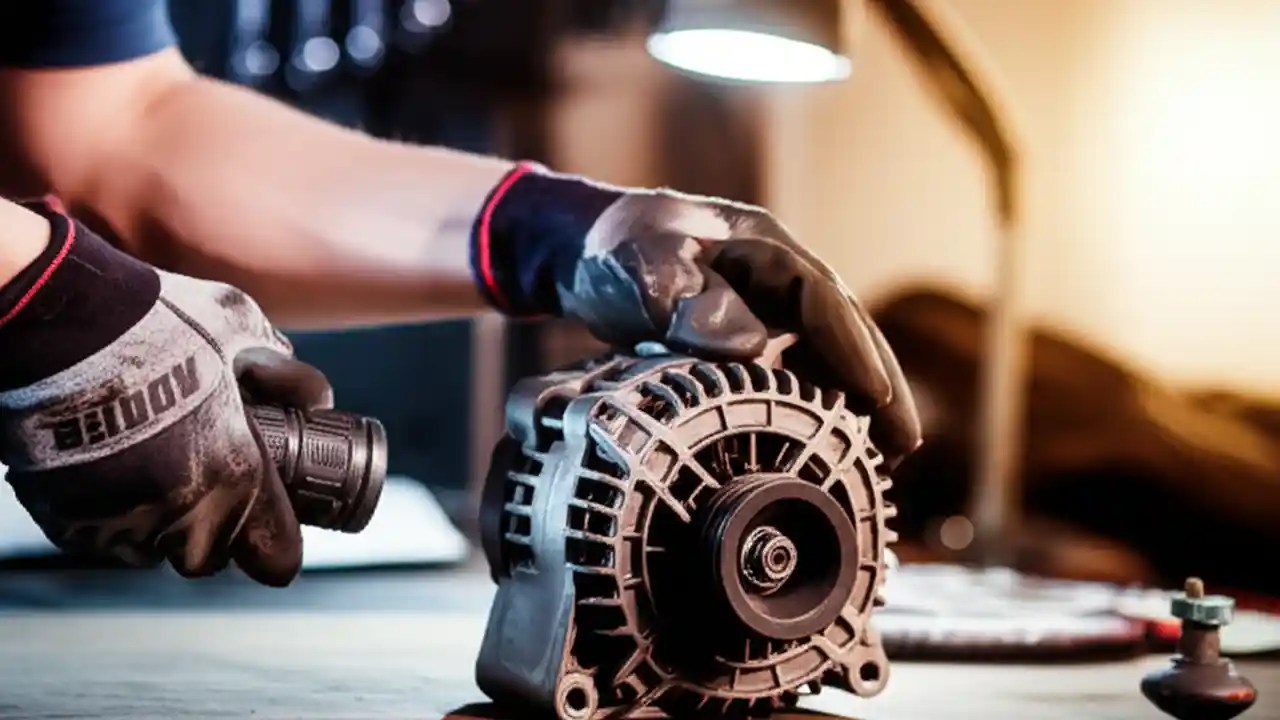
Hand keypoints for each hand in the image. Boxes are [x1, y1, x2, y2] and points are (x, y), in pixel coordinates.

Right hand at [0, 201, 331, 584]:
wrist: (56, 319)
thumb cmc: (156, 321)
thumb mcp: (242, 329)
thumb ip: (287, 374)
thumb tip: (315, 400)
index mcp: (235, 477)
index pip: (277, 558)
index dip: (279, 544)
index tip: (275, 528)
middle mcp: (180, 514)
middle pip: (208, 557)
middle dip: (215, 530)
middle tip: (207, 482)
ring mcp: (119, 523)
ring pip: (151, 550)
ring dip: (159, 524)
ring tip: (151, 467)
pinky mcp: (65, 521)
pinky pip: (100, 537)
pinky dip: (108, 514)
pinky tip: (106, 468)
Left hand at [472, 164, 920, 466]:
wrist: (578, 250)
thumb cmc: (613, 251)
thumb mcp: (645, 267)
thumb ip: (690, 300)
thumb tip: (750, 345)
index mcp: (763, 249)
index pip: (823, 301)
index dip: (852, 350)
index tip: (875, 398)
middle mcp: (774, 277)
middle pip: (842, 330)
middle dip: (877, 383)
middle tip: (905, 442)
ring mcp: (762, 305)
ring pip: (823, 353)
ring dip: (852, 399)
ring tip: (881, 454)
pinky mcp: (743, 333)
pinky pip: (791, 368)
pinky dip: (812, 402)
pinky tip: (822, 440)